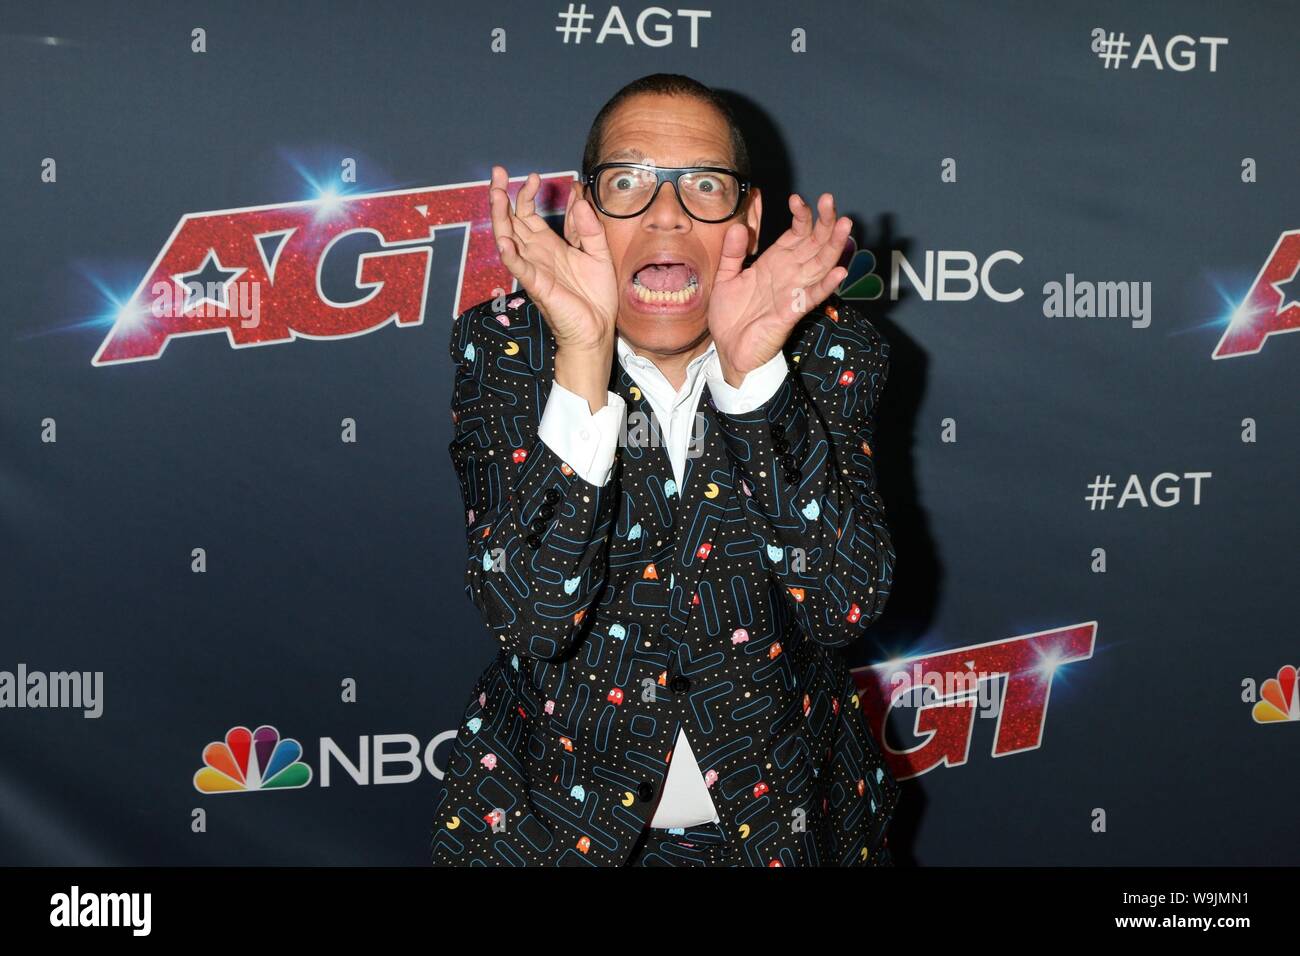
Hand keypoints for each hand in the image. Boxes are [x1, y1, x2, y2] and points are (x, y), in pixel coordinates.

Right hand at [490, 166, 618, 353]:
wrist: (598, 329)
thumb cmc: (595, 297)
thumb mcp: (599, 253)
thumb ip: (588, 227)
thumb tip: (579, 197)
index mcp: (549, 246)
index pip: (528, 214)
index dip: (526, 194)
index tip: (533, 176)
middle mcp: (536, 254)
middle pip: (511, 221)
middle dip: (501, 197)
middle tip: (497, 172)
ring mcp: (534, 269)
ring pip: (509, 240)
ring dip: (500, 218)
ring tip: (495, 195)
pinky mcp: (538, 286)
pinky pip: (520, 269)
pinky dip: (511, 256)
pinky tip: (504, 241)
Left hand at [707, 192, 850, 384]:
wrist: (729, 351)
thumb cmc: (731, 317)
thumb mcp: (725, 279)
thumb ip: (732, 253)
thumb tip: (737, 225)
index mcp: (775, 264)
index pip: (796, 234)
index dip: (801, 216)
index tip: (797, 199)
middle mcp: (789, 275)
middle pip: (814, 244)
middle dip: (824, 222)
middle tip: (829, 199)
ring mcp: (793, 293)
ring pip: (820, 266)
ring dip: (832, 246)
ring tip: (844, 225)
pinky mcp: (791, 313)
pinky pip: (812, 297)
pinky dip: (826, 285)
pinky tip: (839, 272)